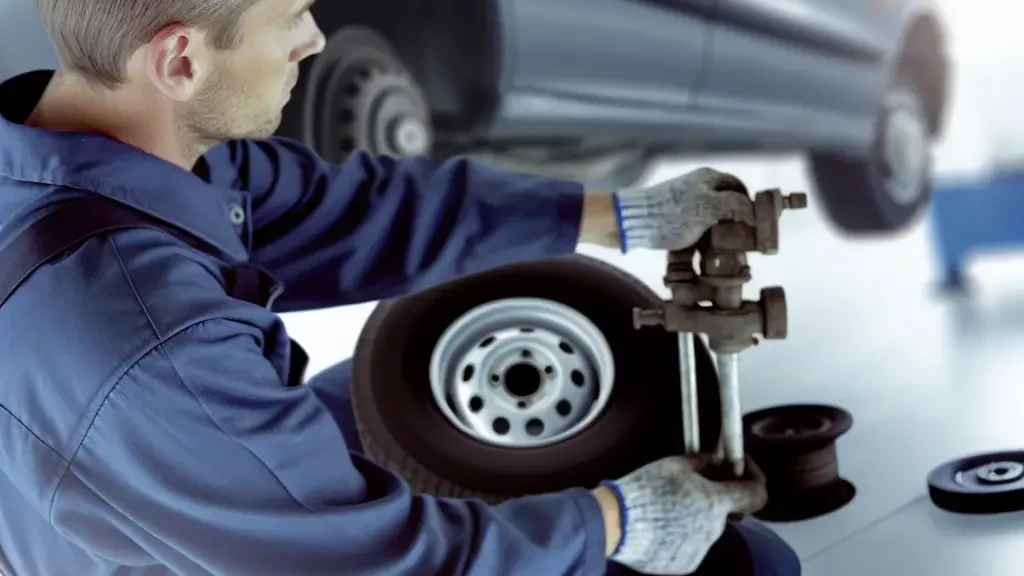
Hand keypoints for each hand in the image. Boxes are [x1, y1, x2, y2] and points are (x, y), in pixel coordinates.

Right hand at [593, 454, 766, 575]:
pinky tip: (662, 525)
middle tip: (690, 485)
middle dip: (713, 497)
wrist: (616, 524)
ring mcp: (701, 550)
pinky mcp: (686, 564)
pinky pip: (692, 545)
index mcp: (716, 502)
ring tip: (667, 507)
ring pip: (707, 528)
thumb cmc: (644, 491)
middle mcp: (714, 530)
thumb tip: (714, 460)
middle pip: (726, 510)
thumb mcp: (675, 465)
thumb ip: (703, 462)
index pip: (757, 494)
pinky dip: (682, 534)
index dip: (754, 478)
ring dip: (695, 516)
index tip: (741, 471)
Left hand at [612, 167, 755, 250]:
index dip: (751, 205)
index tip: (758, 225)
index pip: (740, 189)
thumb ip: (735, 206)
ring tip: (724, 252)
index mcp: (710, 178)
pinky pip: (696, 231)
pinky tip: (704, 254)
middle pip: (727, 206)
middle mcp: (699, 188)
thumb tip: (755, 211)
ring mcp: (686, 205)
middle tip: (742, 242)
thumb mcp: (709, 208)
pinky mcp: (674, 220)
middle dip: (735, 224)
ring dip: (719, 236)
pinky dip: (702, 242)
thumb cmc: (671, 213)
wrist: (630, 222)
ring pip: (712, 221)